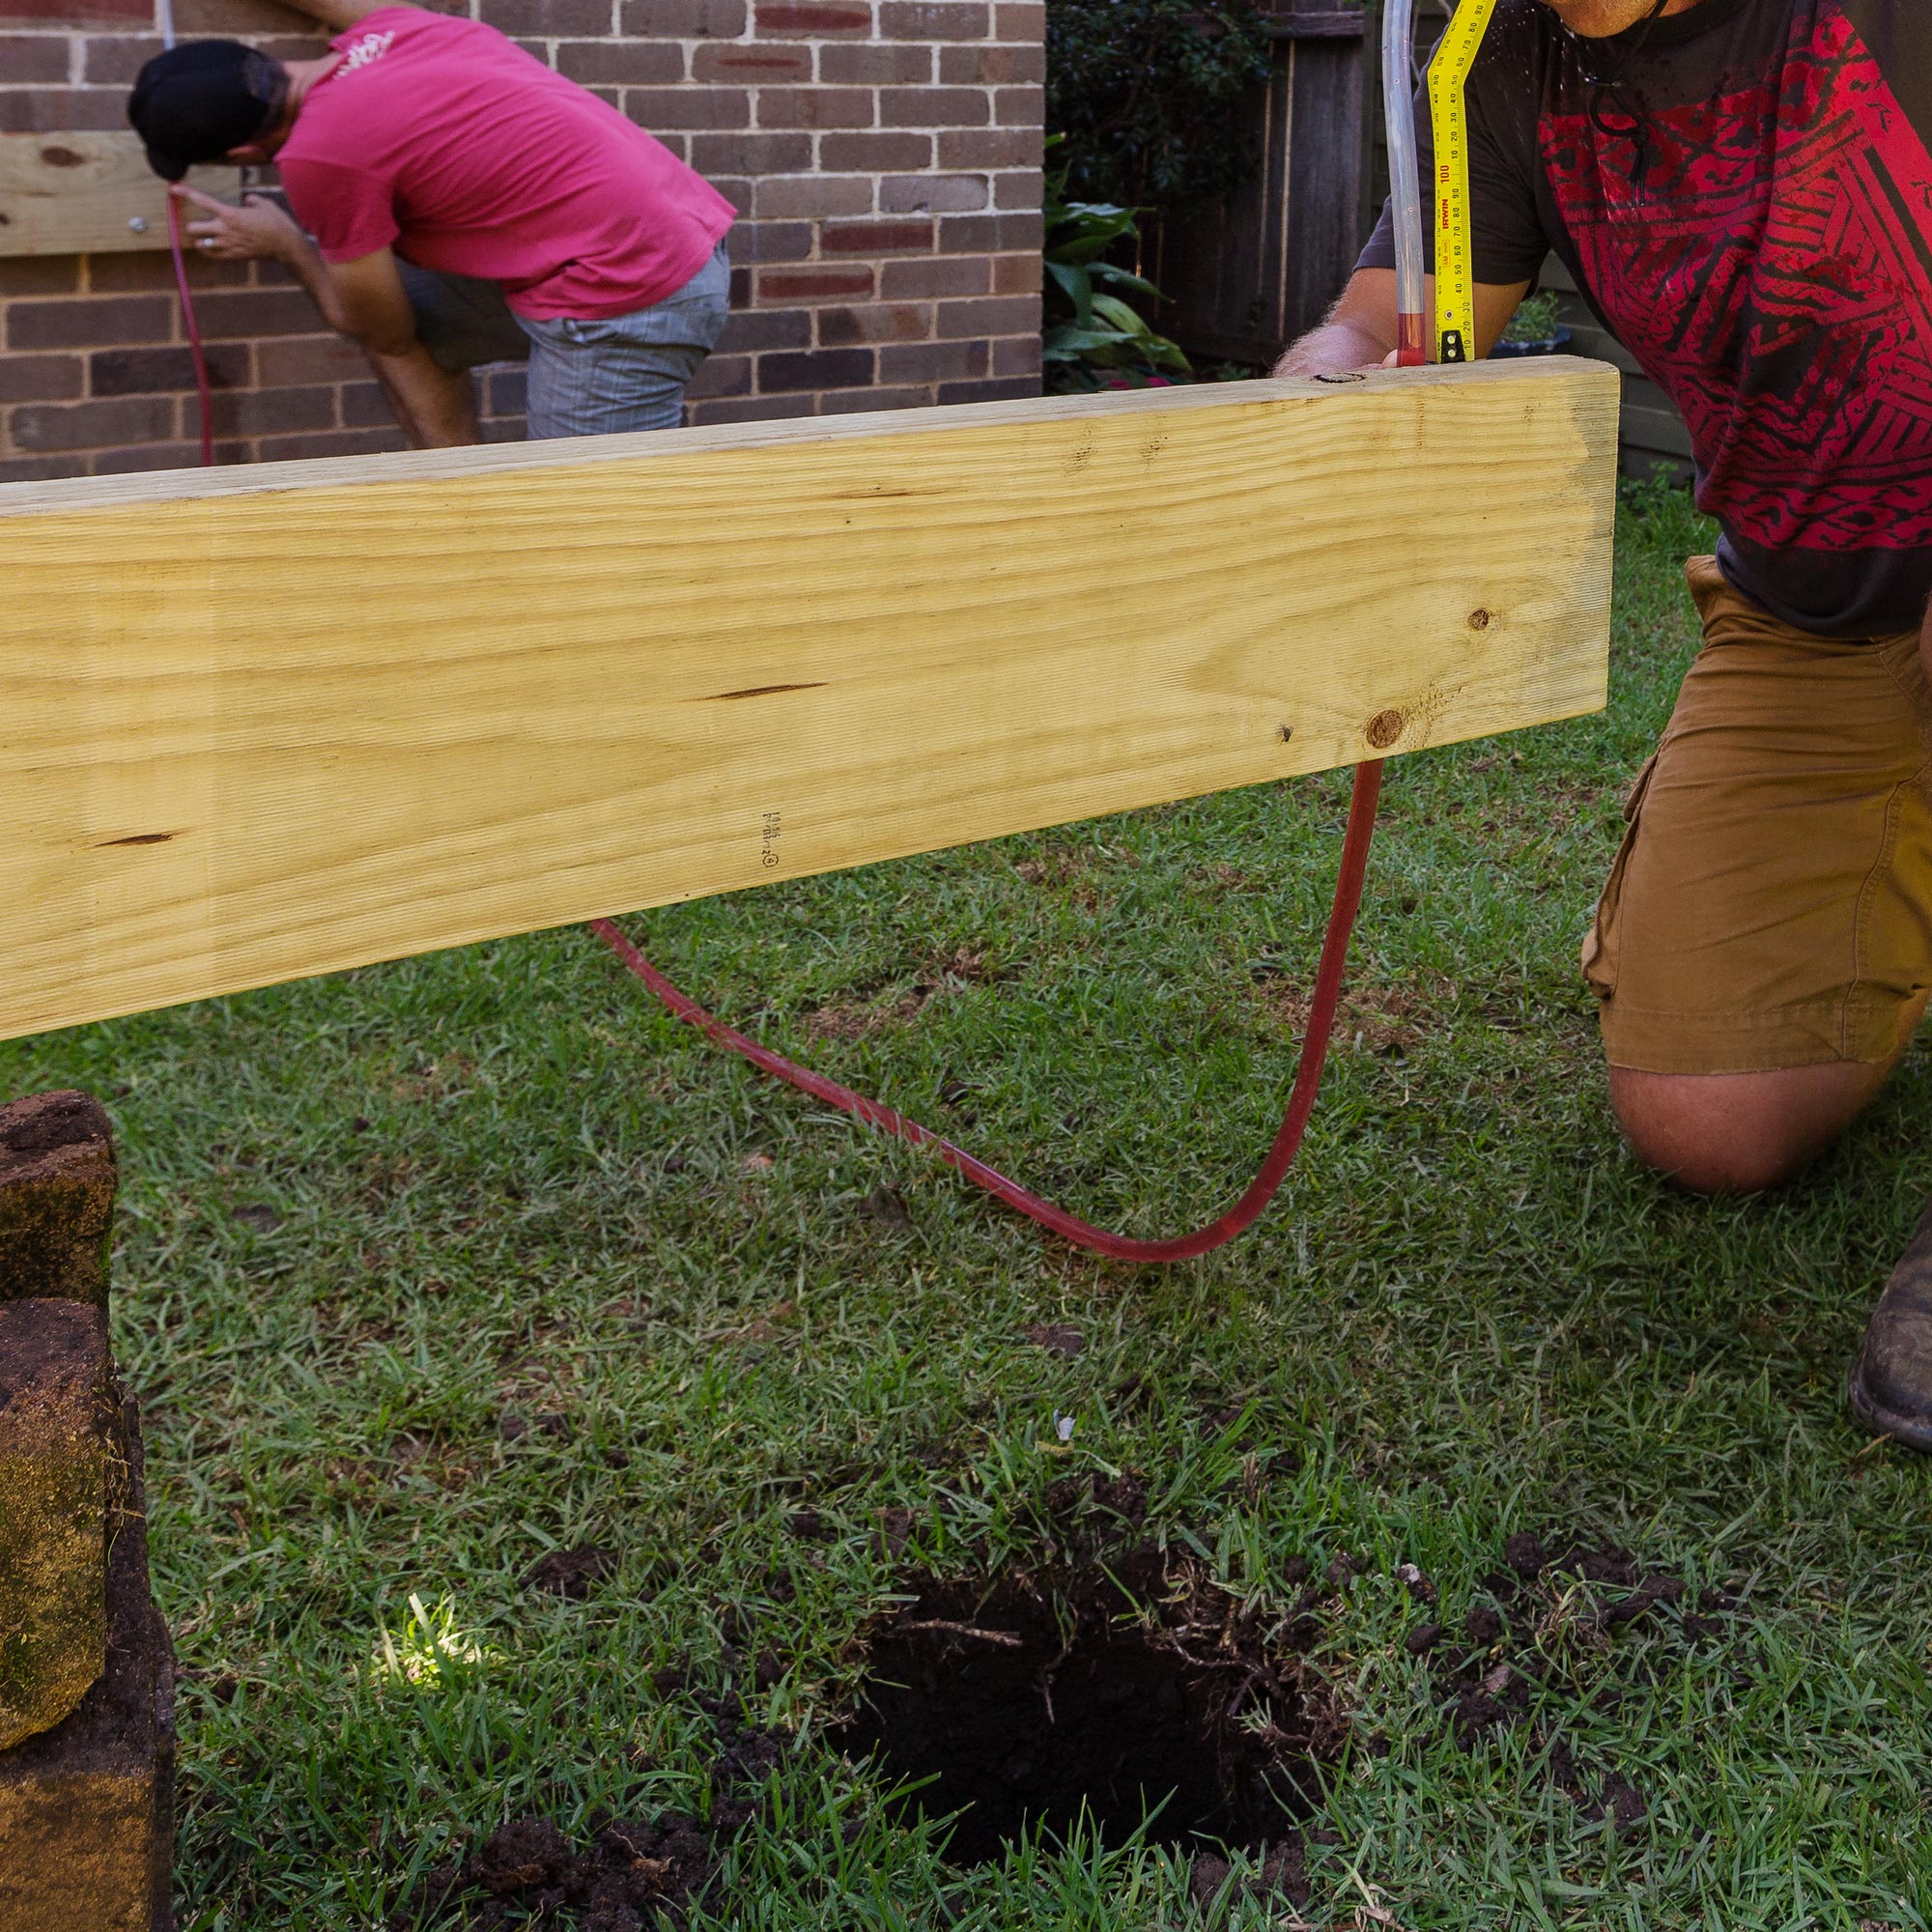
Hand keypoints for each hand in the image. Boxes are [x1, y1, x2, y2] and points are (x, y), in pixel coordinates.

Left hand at [173, 185, 304, 262]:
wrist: (286, 245)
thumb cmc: (276, 222)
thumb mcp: (263, 203)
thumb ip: (250, 200)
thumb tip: (246, 201)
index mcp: (230, 213)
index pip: (202, 201)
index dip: (186, 193)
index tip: (173, 189)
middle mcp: (224, 229)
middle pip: (194, 228)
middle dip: (193, 226)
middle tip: (196, 225)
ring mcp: (228, 244)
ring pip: (201, 244)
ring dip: (200, 241)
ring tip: (203, 239)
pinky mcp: (234, 256)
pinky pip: (213, 256)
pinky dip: (209, 252)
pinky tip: (210, 249)